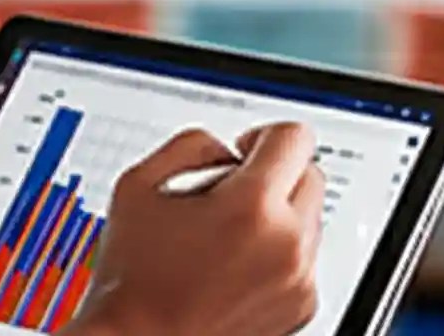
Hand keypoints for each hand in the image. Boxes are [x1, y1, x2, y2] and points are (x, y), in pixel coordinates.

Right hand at [59, 123, 324, 335]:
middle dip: (272, 174)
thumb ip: (189, 146)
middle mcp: (288, 244)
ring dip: (275, 215)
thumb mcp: (137, 186)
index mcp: (250, 208)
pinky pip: (303, 259)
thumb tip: (225, 148)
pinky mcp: (302, 307)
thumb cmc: (134, 277)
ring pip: (308, 218)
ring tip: (222, 237)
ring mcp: (300, 280)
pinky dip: (276, 253)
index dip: (262, 135)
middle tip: (229, 193)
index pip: (293, 138)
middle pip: (310, 174)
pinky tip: (231, 266)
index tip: (243, 150)